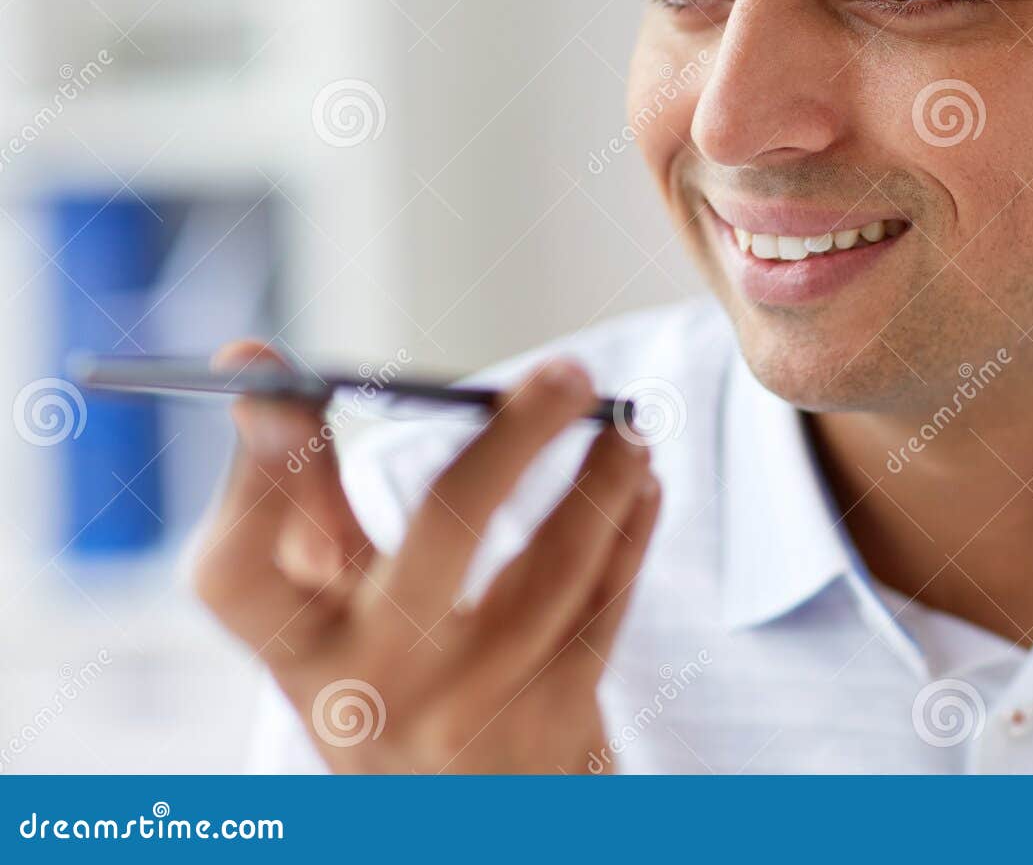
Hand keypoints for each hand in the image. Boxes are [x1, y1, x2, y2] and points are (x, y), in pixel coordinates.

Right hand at [191, 341, 659, 772]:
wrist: (459, 820)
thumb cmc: (389, 685)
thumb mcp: (327, 622)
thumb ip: (303, 506)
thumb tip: (258, 365)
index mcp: (296, 654)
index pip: (240, 569)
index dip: (254, 476)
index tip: (277, 388)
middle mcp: (372, 688)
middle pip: (444, 533)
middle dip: (517, 438)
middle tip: (566, 374)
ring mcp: (472, 709)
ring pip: (558, 565)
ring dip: (603, 480)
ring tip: (627, 425)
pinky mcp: (553, 721)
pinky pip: (605, 604)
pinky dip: (631, 532)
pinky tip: (639, 484)